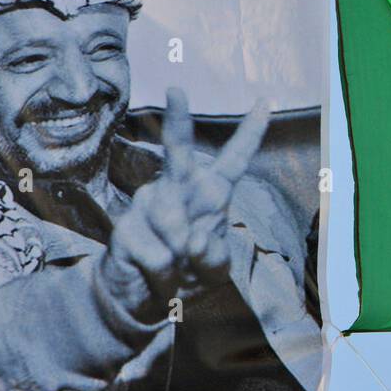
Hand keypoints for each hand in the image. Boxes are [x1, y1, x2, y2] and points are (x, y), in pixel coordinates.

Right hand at [100, 87, 269, 319]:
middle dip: (177, 121)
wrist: (141, 301)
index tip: (265, 102)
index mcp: (210, 194)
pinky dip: (164, 276)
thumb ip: (212, 257)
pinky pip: (158, 255)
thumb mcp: (213, 272)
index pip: (234, 160)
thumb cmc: (186, 274)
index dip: (250, 133)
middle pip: (179, 152)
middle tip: (176, 90)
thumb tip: (195, 241)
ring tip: (176, 269)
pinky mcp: (125, 228)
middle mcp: (178, 190)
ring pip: (173, 225)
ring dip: (180, 259)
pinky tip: (157, 276)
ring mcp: (148, 205)